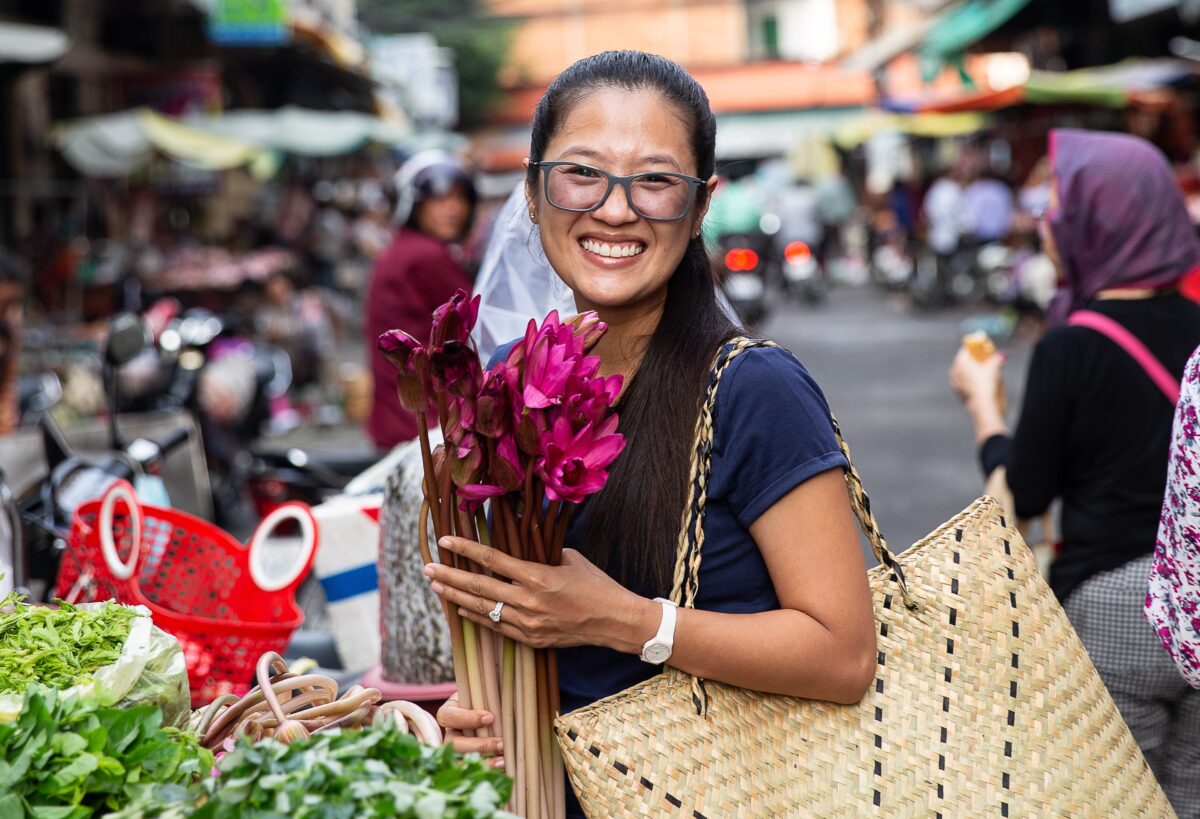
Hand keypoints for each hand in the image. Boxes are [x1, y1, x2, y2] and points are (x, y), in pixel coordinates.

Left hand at [425, 536, 653, 652]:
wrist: (615, 622)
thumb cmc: (596, 584)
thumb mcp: (570, 558)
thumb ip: (541, 552)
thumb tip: (521, 542)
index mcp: (538, 577)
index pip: (493, 560)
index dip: (466, 549)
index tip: (445, 541)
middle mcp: (529, 602)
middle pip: (479, 587)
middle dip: (450, 577)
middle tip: (428, 568)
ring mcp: (529, 624)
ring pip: (483, 610)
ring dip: (457, 598)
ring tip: (438, 587)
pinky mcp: (532, 640)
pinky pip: (497, 628)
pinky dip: (477, 617)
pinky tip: (462, 609)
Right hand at [436, 692, 503, 765]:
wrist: (494, 707)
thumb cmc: (488, 695)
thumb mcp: (485, 688)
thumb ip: (488, 686)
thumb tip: (502, 678)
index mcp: (449, 712)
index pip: (448, 716)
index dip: (467, 718)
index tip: (490, 717)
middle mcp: (449, 733)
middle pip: (452, 744)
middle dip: (478, 745)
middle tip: (501, 743)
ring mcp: (457, 750)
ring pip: (459, 761)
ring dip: (482, 763)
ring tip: (503, 761)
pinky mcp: (467, 762)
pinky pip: (472, 771)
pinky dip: (488, 771)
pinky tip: (504, 768)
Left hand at [949, 346, 1004, 407]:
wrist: (981, 402)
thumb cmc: (986, 382)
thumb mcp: (994, 367)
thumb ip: (996, 359)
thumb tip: (1001, 355)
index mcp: (961, 360)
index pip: (967, 349)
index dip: (975, 349)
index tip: (982, 351)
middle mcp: (954, 369)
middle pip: (963, 361)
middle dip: (973, 361)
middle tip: (983, 362)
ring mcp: (953, 381)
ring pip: (961, 372)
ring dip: (969, 372)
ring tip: (980, 374)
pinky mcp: (955, 390)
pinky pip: (961, 382)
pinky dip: (968, 382)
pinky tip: (976, 384)